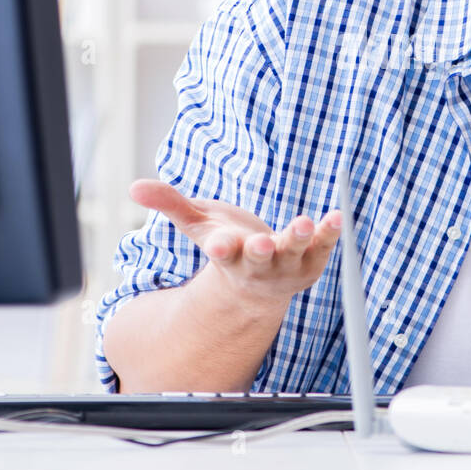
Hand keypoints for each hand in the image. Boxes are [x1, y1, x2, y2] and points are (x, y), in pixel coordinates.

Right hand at [128, 179, 343, 309]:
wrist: (261, 282)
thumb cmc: (227, 246)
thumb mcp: (198, 223)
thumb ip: (170, 203)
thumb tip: (133, 187)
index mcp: (229, 257)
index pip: (222, 254)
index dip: (221, 249)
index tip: (219, 246)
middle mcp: (258, 265)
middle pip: (259, 259)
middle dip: (261, 250)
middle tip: (262, 242)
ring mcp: (287, 266)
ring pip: (294, 252)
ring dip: (300, 238)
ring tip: (305, 222)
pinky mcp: (312, 261)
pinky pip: (324, 246)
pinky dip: (330, 232)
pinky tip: (337, 216)